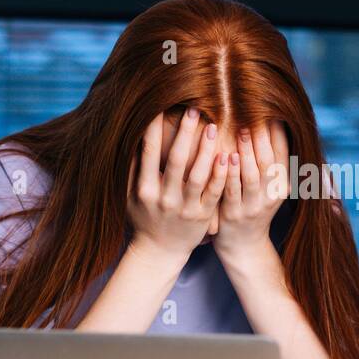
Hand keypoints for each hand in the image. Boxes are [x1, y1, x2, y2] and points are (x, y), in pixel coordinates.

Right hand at [128, 108, 227, 263]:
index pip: (149, 154)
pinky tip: (228, 155)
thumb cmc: (144, 217)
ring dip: (205, 150)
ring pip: (198, 175)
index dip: (155, 129)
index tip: (161, 106)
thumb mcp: (130, 196)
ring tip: (213, 127)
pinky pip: (214, 192)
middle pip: (176, 161)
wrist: (160, 251)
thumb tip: (131, 136)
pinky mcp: (203, 215)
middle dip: (185, 134)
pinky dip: (221, 174)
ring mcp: (185, 208)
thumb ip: (132, 169)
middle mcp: (164, 199)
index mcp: (145, 190)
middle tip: (194, 110)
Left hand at [214, 121, 288, 269]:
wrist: (243, 245)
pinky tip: (225, 156)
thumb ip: (268, 160)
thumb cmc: (253, 206)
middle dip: (262, 137)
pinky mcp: (234, 214)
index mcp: (281, 186)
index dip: (278, 133)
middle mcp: (271, 196)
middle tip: (254, 114)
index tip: (271, 111)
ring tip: (242, 130)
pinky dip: (230, 173)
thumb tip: (269, 122)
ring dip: (248, 152)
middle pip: (269, 162)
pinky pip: (232, 191)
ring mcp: (253, 206)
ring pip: (253, 176)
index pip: (283, 155)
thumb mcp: (267, 186)